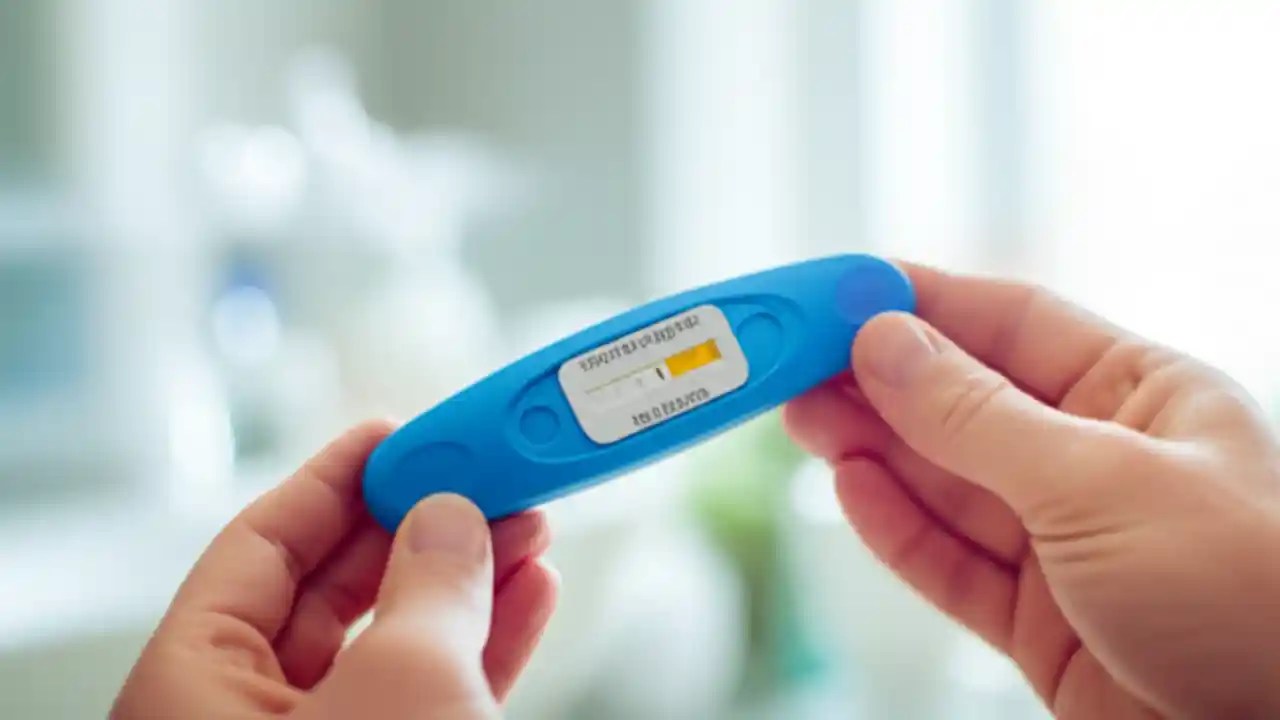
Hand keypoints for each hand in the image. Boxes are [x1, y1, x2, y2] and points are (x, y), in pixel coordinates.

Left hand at [112, 421, 557, 718]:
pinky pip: (432, 692)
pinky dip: (484, 643)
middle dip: (422, 524)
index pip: (260, 545)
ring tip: (529, 525)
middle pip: (336, 586)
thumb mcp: (402, 687)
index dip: (336, 477)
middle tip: (484, 473)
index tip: (399, 430)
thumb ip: (428, 587)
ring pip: (396, 639)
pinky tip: (530, 591)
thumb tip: (448, 518)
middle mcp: (246, 715)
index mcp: (193, 687)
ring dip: (470, 579)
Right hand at [785, 263, 1279, 718]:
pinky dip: (895, 529)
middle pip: (966, 403)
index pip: (1013, 324)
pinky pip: (951, 563)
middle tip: (794, 359)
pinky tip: (849, 490)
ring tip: (800, 415)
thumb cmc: (1249, 599)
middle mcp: (1102, 461)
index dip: (920, 301)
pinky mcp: (1038, 622)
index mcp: (1146, 396)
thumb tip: (884, 343)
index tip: (838, 289)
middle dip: (879, 380)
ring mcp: (1067, 544)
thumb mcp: (1100, 484)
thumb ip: (978, 418)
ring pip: (947, 483)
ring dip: (872, 448)